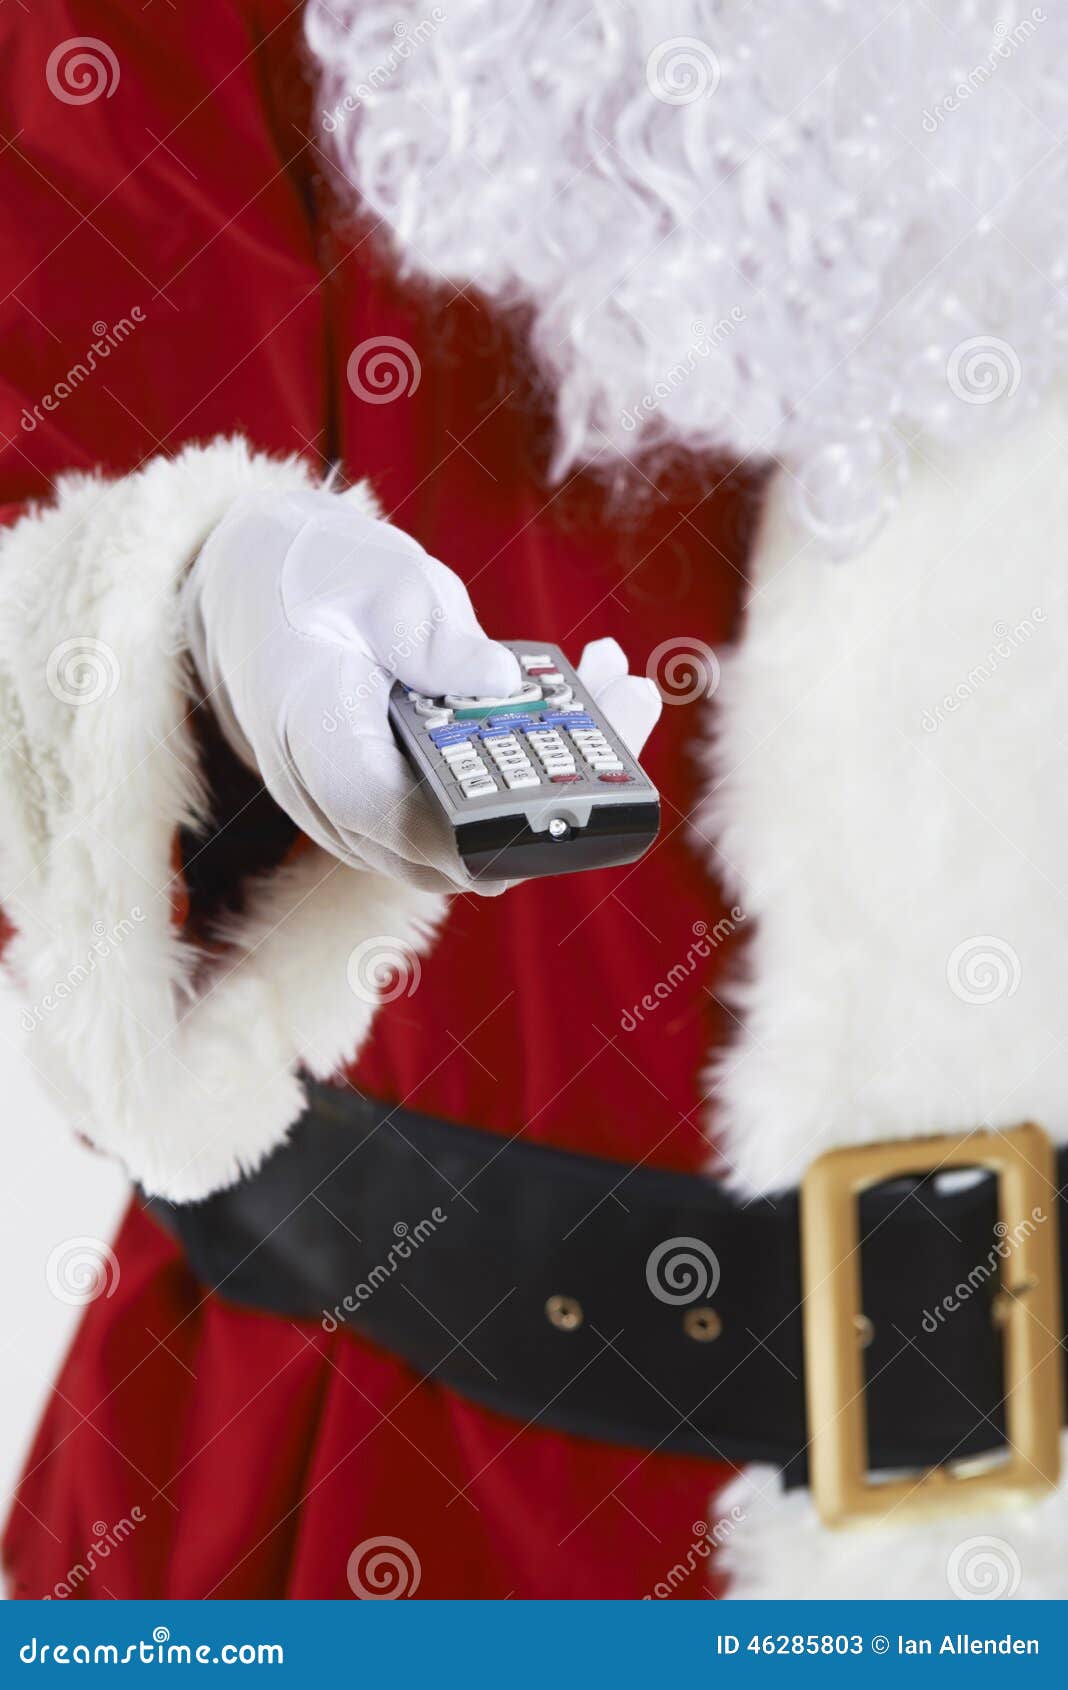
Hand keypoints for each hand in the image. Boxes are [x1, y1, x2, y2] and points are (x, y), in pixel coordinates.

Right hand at [184, 487, 660, 892]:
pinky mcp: (419, 804)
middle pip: (464, 840)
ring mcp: (383, 816)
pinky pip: (495, 804)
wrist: (264, 598)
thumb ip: (426, 632)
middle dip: (564, 786)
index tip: (559, 779)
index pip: (391, 812)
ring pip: (491, 832)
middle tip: (632, 700)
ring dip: (573, 770)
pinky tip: (602, 690)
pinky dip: (553, 757)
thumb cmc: (308, 582)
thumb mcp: (367, 580)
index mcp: (315, 741)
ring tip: (632, 690)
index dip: (478, 815)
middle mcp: (345, 804)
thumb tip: (503, 683)